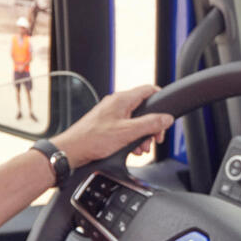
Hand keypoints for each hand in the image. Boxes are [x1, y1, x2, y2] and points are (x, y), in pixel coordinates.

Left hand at [53, 84, 172, 168]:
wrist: (73, 150)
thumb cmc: (93, 139)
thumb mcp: (127, 132)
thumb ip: (149, 124)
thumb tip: (166, 118)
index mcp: (122, 99)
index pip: (148, 90)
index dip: (161, 99)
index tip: (167, 112)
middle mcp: (116, 104)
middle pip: (144, 109)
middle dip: (152, 126)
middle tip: (155, 138)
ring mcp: (111, 114)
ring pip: (135, 121)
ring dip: (142, 135)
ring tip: (141, 148)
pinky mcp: (107, 125)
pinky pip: (126, 128)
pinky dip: (132, 138)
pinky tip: (131, 150)